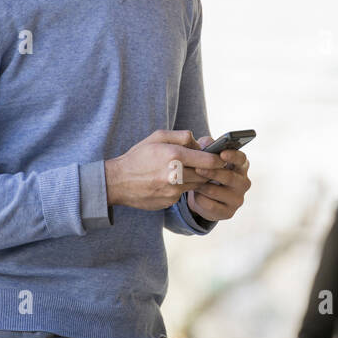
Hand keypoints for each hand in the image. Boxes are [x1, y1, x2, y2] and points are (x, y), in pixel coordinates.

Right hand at [105, 129, 227, 211]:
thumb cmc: (138, 156)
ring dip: (196, 179)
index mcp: (175, 155)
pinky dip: (182, 188)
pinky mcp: (169, 202)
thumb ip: (183, 136)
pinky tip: (171, 182)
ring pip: (196, 185)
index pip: (209, 160)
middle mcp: (176, 175)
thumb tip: (200, 143)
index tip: (220, 157)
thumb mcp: (158, 137)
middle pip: (206, 174)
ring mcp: (173, 191)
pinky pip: (183, 194)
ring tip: (186, 171)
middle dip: (208, 170)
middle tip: (206, 164)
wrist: (117, 182)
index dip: (218, 159)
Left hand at [185, 135, 250, 222]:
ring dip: (202, 186)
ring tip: (192, 182)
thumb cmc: (208, 172)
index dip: (233, 156)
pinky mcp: (229, 212)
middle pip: (230, 177)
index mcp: (242, 166)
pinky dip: (200, 199)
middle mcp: (244, 183)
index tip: (222, 154)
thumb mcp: (207, 158)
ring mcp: (238, 199)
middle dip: (212, 173)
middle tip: (198, 168)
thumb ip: (207, 147)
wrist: (205, 197)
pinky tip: (196, 194)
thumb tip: (207, 142)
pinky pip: (211, 206)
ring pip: (217, 192)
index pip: (242, 159)